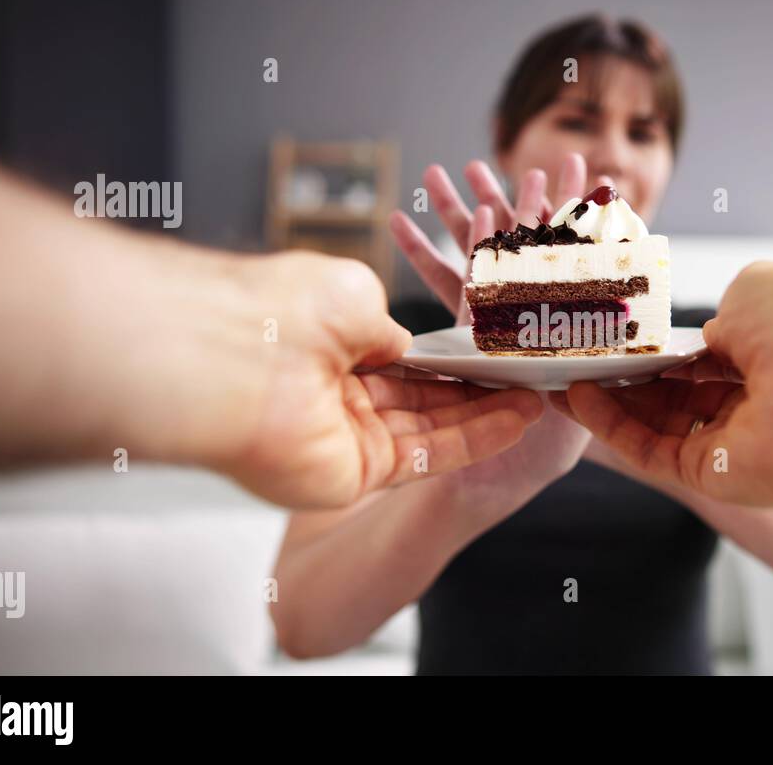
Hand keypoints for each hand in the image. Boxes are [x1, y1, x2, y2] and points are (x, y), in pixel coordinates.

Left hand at [206, 251, 544, 509]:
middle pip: (422, 397)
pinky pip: (428, 457)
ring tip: (537, 398)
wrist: (234, 360)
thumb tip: (405, 349)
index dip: (448, 357)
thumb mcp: (354, 297)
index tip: (493, 351)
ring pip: (432, 428)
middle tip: (528, 376)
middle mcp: (335, 395)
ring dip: (487, 415)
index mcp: (327, 345)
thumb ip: (388, 328)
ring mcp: (346, 438)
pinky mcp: (357, 475)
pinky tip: (517, 420)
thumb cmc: (285, 312)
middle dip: (477, 388)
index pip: (400, 359)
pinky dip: (475, 440)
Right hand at [383, 154, 604, 514]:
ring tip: (446, 167)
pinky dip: (419, 254)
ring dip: (464, 214)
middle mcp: (524, 325)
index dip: (588, 222)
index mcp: (559, 337)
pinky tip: (399, 221)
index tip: (596, 177)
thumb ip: (582, 374)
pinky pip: (433, 289)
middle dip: (526, 205)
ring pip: (476, 260)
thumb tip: (609, 339)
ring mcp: (485, 327)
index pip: (579, 267)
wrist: (474, 489)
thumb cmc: (525, 462)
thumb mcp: (567, 421)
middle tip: (527, 159)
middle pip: (529, 251)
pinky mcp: (448, 336)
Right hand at [561, 261, 772, 505]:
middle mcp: (755, 410)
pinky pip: (653, 452)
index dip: (655, 354)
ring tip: (562, 376)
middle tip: (573, 360)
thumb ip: (717, 319)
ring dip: (607, 404)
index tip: (610, 340)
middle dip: (622, 381)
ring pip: (656, 428)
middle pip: (673, 399)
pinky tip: (579, 397)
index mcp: (769, 362)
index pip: (701, 364)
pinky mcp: (716, 478)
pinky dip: (613, 427)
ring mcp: (735, 448)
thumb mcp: (750, 294)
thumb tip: (700, 339)